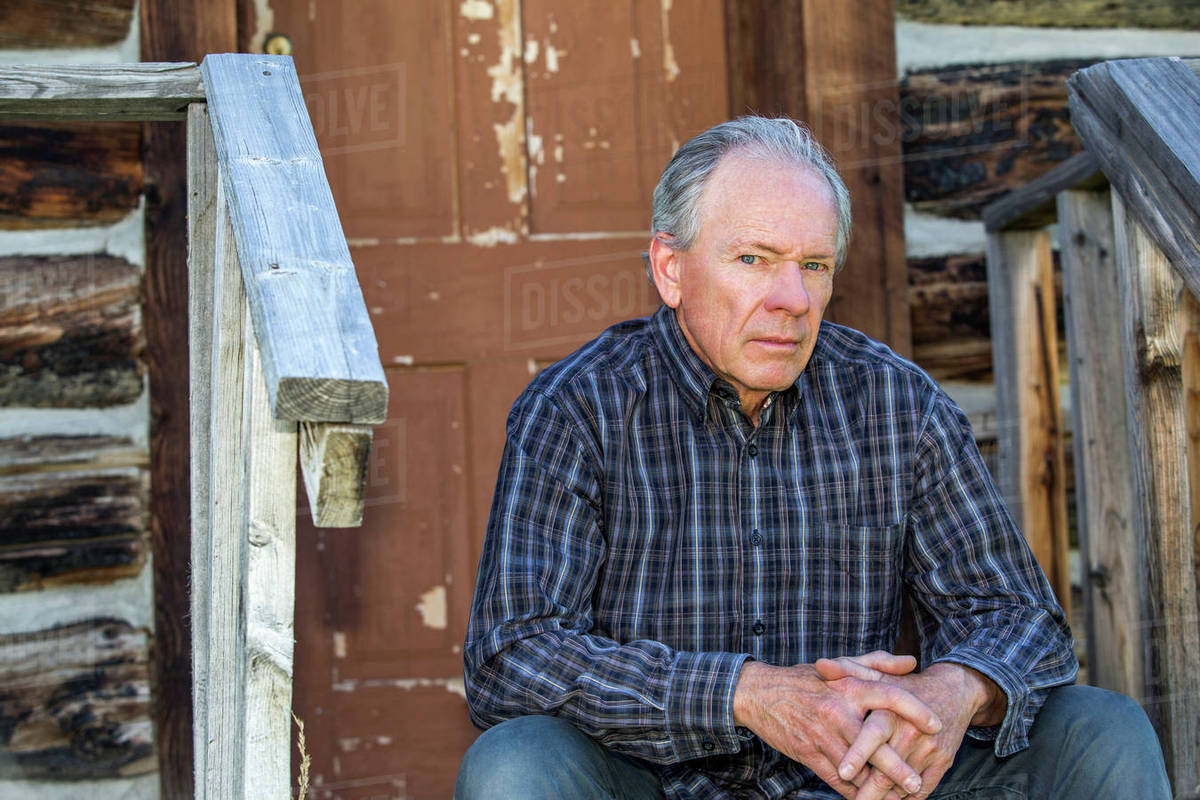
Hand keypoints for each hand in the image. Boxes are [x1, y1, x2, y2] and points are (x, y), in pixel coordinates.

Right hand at [733, 658, 941, 799]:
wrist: (758, 693)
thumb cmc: (803, 679)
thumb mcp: (838, 665)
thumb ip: (877, 663)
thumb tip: (912, 663)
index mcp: (848, 686)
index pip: (889, 695)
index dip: (916, 710)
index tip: (936, 726)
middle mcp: (837, 710)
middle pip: (876, 743)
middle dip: (898, 768)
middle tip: (917, 783)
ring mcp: (821, 734)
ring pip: (856, 768)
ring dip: (876, 786)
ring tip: (895, 798)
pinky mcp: (807, 753)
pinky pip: (836, 779)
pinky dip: (852, 791)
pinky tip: (864, 796)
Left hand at [816, 656, 1002, 799]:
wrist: (953, 690)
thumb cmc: (906, 684)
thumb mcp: (877, 675)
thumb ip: (847, 671)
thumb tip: (820, 665)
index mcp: (891, 710)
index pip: (873, 735)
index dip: (858, 755)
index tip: (842, 772)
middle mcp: (911, 731)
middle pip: (887, 769)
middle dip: (868, 791)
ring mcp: (929, 749)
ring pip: (903, 785)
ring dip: (884, 798)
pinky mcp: (943, 762)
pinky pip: (923, 789)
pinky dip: (905, 799)